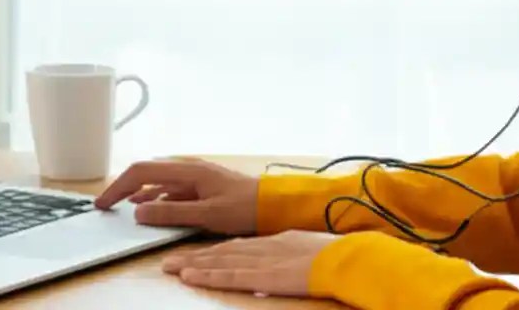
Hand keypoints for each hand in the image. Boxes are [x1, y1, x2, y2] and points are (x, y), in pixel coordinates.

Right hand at [94, 158, 259, 235]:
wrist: (273, 205)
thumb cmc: (245, 207)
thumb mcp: (206, 214)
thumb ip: (171, 213)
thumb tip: (138, 212)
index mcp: (187, 169)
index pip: (141, 171)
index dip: (118, 186)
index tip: (103, 202)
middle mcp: (188, 168)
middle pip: (146, 173)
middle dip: (123, 187)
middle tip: (106, 204)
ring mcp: (195, 176)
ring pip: (157, 182)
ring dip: (138, 193)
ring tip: (121, 207)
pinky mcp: (201, 186)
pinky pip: (170, 190)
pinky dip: (155, 198)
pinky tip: (150, 209)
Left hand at [161, 230, 340, 297]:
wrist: (346, 258)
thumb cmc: (337, 256)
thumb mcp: (309, 251)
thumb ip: (291, 257)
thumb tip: (280, 268)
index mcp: (277, 241)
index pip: (239, 245)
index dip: (216, 250)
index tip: (200, 254)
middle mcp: (264, 247)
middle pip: (223, 250)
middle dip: (196, 256)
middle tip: (172, 259)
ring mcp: (261, 260)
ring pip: (219, 261)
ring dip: (194, 265)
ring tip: (171, 268)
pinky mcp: (262, 275)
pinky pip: (229, 276)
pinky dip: (208, 276)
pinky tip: (191, 277)